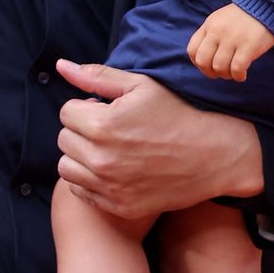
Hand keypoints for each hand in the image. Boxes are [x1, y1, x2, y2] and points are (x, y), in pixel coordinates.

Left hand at [54, 61, 263, 219]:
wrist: (213, 155)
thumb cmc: (176, 114)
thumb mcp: (139, 86)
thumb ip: (95, 76)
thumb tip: (61, 66)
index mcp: (103, 125)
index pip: (66, 112)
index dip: (86, 107)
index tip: (106, 109)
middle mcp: (102, 159)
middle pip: (64, 139)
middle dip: (82, 130)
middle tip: (110, 128)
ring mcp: (110, 186)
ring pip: (66, 167)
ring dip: (80, 155)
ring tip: (106, 148)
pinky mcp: (119, 206)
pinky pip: (81, 191)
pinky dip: (89, 179)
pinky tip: (112, 169)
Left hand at [187, 2, 273, 81]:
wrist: (266, 5)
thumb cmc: (244, 17)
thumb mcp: (220, 20)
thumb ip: (211, 35)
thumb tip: (205, 59)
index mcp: (209, 25)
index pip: (192, 50)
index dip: (198, 63)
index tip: (209, 66)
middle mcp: (217, 32)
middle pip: (203, 61)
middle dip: (210, 73)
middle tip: (221, 73)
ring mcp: (232, 38)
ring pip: (219, 67)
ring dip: (226, 75)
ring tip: (234, 72)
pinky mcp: (248, 46)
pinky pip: (236, 69)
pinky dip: (238, 76)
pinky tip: (243, 74)